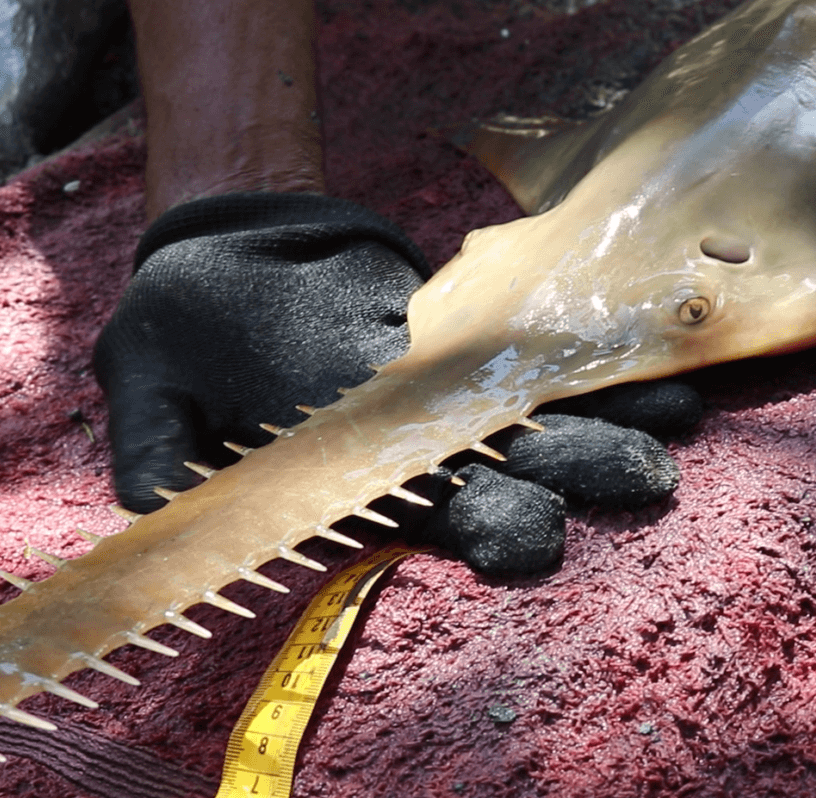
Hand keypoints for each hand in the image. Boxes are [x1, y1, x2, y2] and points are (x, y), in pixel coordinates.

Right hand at [94, 192, 700, 573]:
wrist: (230, 247)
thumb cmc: (177, 320)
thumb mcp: (141, 381)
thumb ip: (151, 451)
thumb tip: (152, 511)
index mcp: (329, 468)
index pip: (407, 507)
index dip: (472, 520)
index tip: (535, 531)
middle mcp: (393, 445)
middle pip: (493, 469)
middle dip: (567, 475)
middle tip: (646, 478)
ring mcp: (432, 394)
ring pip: (524, 416)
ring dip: (600, 423)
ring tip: (674, 423)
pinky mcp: (457, 345)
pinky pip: (525, 357)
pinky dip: (587, 364)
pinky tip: (658, 370)